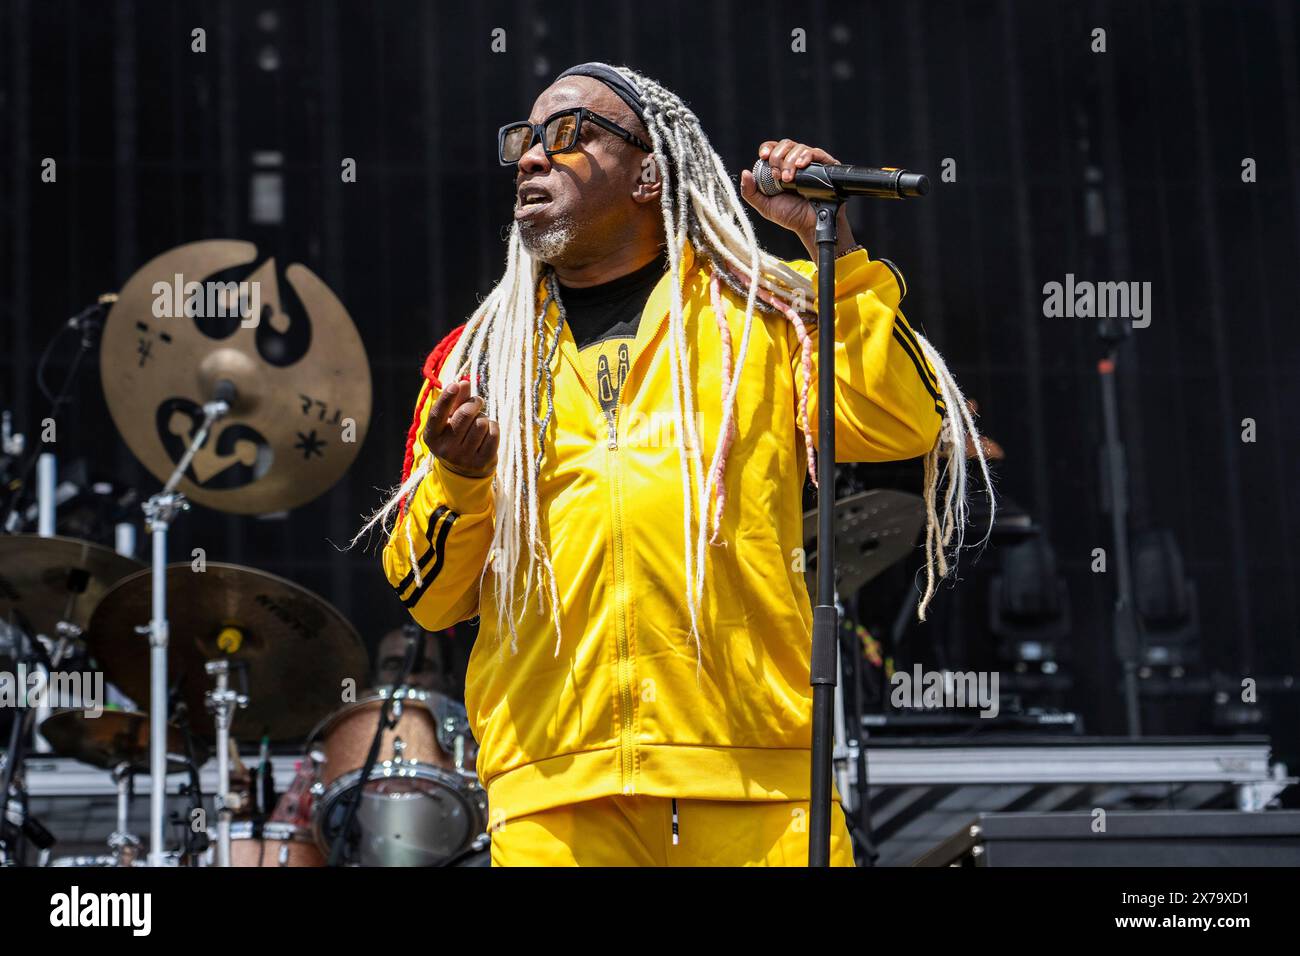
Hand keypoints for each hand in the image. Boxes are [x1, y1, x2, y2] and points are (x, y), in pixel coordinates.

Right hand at [423, 380, 498, 477]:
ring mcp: (463, 458)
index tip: (455, 385)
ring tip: (479, 423)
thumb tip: (464, 383)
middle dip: (474, 403)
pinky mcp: (481, 463)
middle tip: (477, 403)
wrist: (463, 471)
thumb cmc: (455, 436)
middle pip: (466, 414)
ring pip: (482, 423)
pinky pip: (493, 433)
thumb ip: (456, 401)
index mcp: (432, 436)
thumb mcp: (450, 420)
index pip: (437, 415)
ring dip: (483, 418)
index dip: (446, 399)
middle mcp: (445, 449)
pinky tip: (486, 434)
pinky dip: (493, 428)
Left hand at [740, 139, 856, 258]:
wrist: (810, 225)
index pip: (773, 148)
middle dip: (778, 158)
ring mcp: (811, 163)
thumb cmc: (790, 216)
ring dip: (790, 162)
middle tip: (777, 176)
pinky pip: (816, 153)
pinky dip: (806, 156)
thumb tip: (744, 172)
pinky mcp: (826, 165)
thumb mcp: (765, 206)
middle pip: (785, 145)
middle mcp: (795, 162)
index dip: (768, 148)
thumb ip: (750, 192)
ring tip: (789, 179)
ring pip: (799, 148)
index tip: (764, 156)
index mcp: (781, 167)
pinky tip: (800, 166)